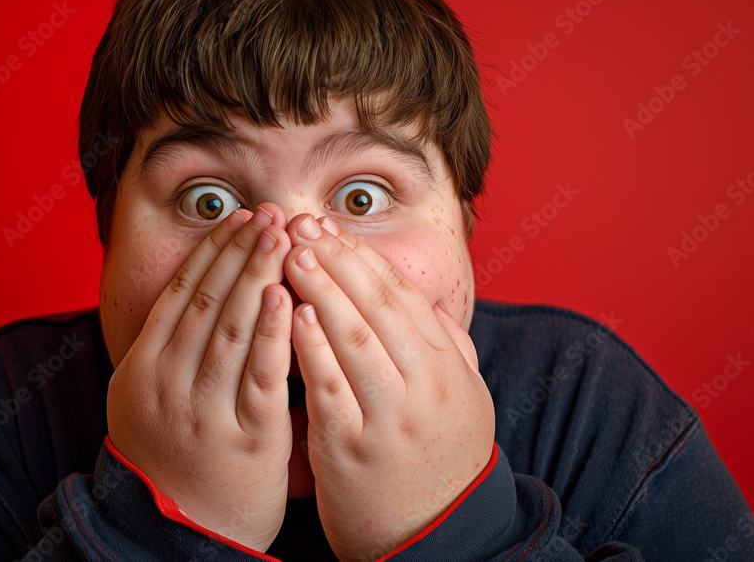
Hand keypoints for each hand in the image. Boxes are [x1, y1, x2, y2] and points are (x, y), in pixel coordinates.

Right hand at [106, 204, 293, 551]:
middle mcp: (168, 382)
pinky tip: (284, 296)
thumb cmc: (170, 463)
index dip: (210, 251)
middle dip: (239, 250)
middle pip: (207, 301)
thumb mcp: (143, 402)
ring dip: (257, 274)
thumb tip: (194, 293)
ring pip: (231, 327)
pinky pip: (259, 376)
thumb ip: (165, 350)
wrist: (174, 536)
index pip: (181, 294)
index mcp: (143, 368)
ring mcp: (204, 409)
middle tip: (267, 211)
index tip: (238, 217)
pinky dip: (270, 332)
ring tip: (282, 234)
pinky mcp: (244, 437)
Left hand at [283, 214, 495, 561]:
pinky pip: (330, 387)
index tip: (329, 227)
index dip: (362, 257)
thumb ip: (450, 349)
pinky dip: (311, 347)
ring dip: (319, 289)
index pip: (401, 297)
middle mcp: (424, 387)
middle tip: (300, 224)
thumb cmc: (439, 462)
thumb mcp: (464, 402)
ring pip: (354, 338)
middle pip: (377, 306)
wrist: (435, 538)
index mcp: (448, 369)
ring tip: (289, 253)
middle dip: (336, 259)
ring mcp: (390, 417)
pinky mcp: (354, 448)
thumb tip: (429, 304)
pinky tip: (291, 314)